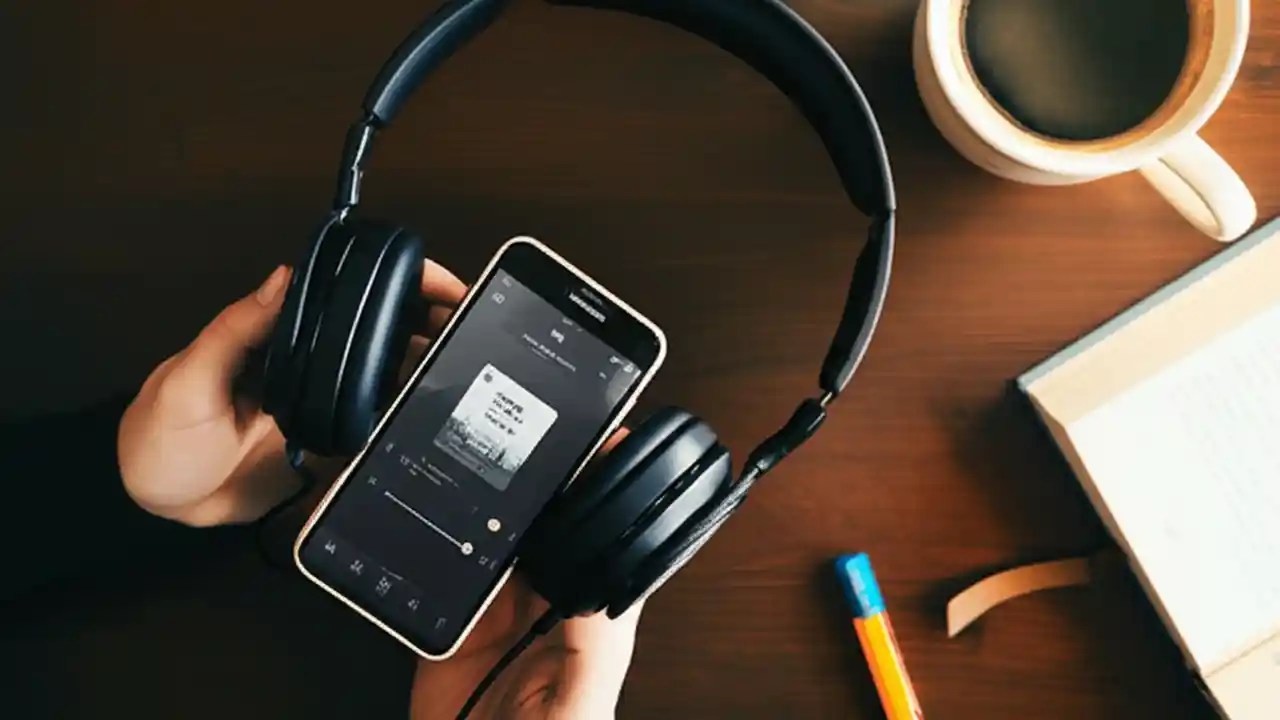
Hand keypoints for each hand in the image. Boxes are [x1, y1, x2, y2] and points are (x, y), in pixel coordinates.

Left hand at [118, 261, 466, 525]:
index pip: (339, 294)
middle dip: (424, 322)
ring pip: (382, 375)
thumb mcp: (187, 380)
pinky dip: (403, 417)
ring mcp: (318, 402)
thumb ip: (234, 331)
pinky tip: (429, 412)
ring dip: (422, 367)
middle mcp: (302, 362)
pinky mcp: (325, 443)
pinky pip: (372, 425)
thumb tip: (280, 279)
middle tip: (467, 325)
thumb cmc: (158, 438)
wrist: (158, 506)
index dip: (388, 282)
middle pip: (373, 332)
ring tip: (464, 364)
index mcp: (271, 335)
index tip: (432, 281)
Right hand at [411, 429, 641, 719]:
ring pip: (495, 535)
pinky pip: (439, 571)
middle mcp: (547, 607)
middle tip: (525, 426)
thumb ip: (593, 647)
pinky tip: (422, 507)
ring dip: (484, 502)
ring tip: (471, 449)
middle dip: (540, 480)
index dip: (607, 484)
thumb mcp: (577, 709)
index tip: (600, 429)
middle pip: (547, 525)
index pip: (606, 535)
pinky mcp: (449, 627)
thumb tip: (597, 576)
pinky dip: (429, 541)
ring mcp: (495, 614)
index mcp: (591, 620)